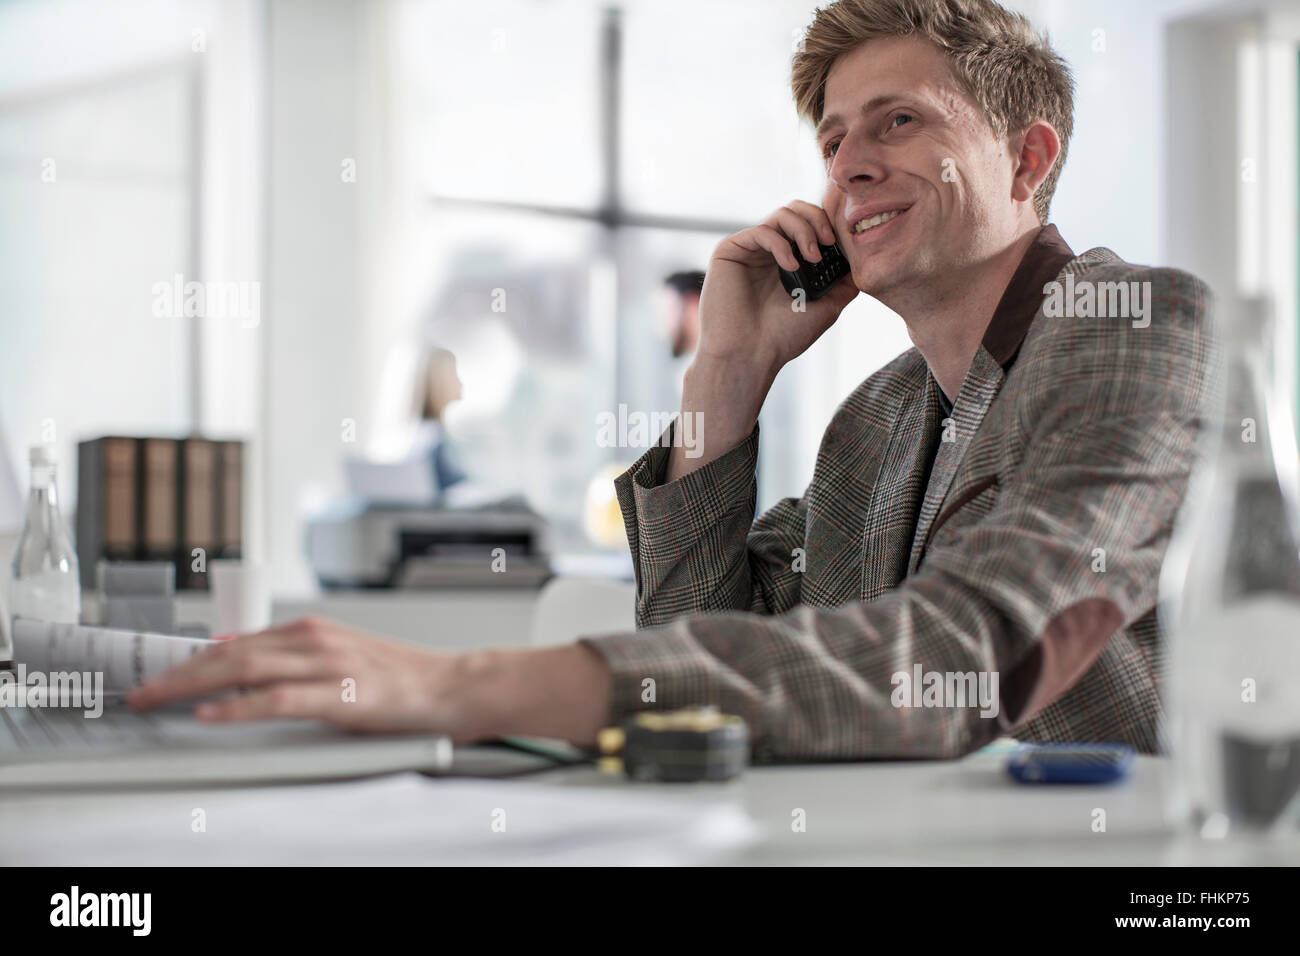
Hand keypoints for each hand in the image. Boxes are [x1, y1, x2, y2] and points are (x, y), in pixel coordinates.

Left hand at [126, 616, 613, 744]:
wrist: (456, 686)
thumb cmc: (402, 679)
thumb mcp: (338, 658)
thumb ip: (288, 657)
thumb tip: (233, 648)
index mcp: (311, 632)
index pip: (233, 643)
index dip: (187, 659)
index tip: (152, 673)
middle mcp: (315, 640)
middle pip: (229, 653)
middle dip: (177, 672)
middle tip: (139, 690)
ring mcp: (330, 665)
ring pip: (246, 668)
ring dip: (194, 685)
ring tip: (159, 699)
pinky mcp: (345, 694)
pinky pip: (281, 699)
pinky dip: (243, 706)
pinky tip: (214, 713)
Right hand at [699, 199, 858, 373]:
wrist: (748, 355)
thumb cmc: (783, 337)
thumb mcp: (826, 307)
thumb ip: (843, 282)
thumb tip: (862, 261)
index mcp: (789, 261)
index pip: (810, 225)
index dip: (828, 225)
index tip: (841, 243)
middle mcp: (769, 251)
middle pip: (796, 210)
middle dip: (817, 219)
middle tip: (828, 241)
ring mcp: (750, 250)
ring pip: (781, 214)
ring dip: (803, 230)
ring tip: (813, 257)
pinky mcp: (730, 251)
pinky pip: (761, 231)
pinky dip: (781, 244)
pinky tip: (790, 266)